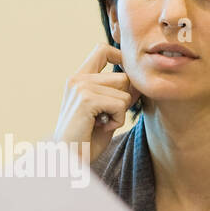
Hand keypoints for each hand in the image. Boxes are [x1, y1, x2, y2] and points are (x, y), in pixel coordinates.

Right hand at [53, 43, 140, 163]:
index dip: (120, 57)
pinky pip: (120, 104)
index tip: (126, 72)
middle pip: (123, 76)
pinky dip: (117, 120)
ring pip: (124, 92)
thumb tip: (140, 83)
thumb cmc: (87, 140)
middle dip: (125, 99)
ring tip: (102, 124)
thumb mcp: (106, 113)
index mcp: (78, 79)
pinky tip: (101, 128)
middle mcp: (77, 79)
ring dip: (120, 112)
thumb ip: (119, 95)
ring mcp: (80, 87)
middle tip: (108, 117)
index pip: (102, 50)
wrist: (68, 160)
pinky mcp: (86, 100)